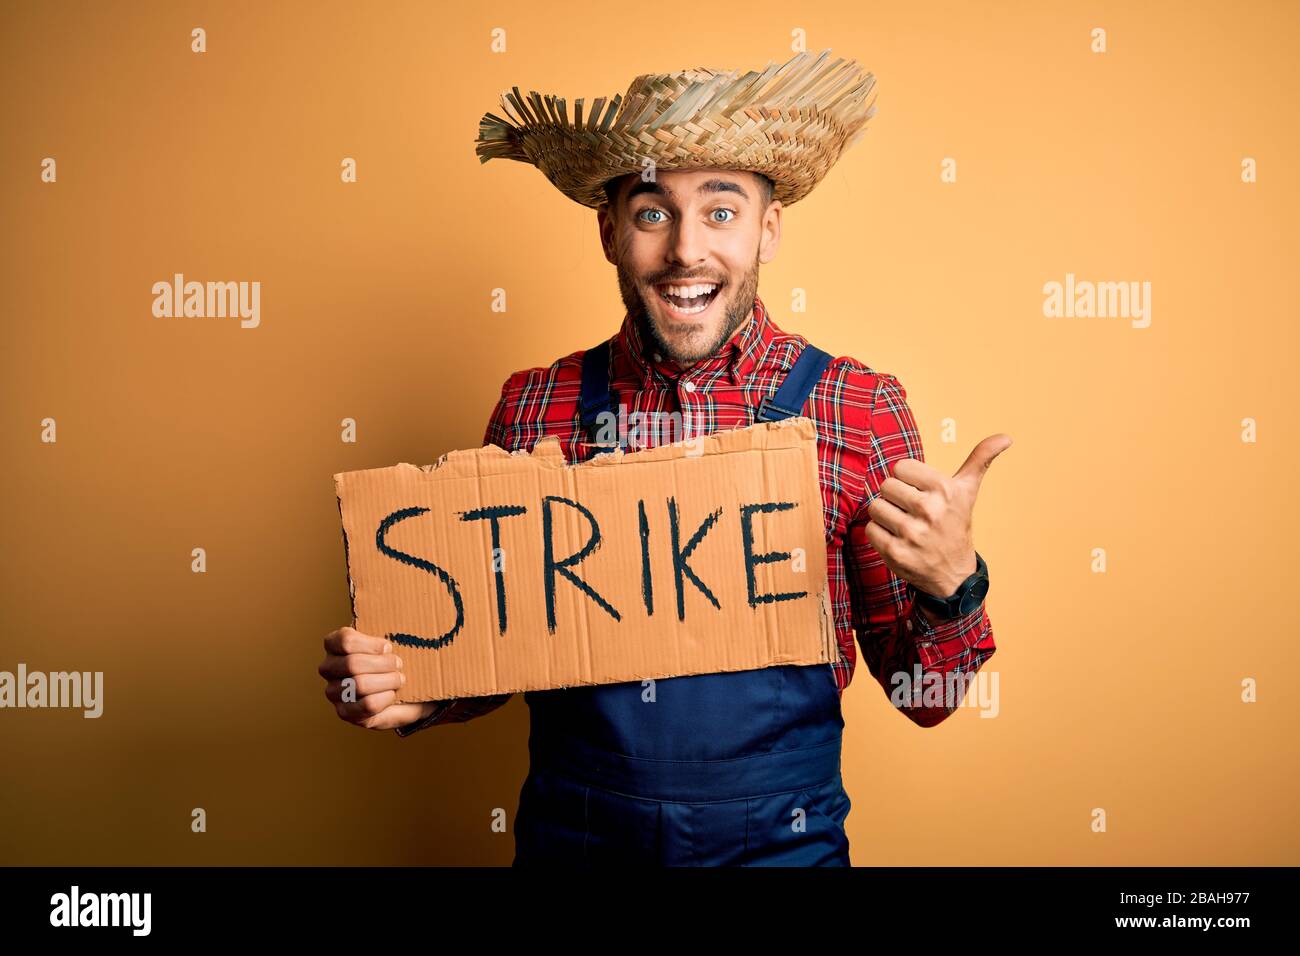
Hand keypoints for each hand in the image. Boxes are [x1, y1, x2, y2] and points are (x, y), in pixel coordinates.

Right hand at [319, 627, 435, 730]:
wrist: (405, 692)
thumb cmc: (393, 662)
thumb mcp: (390, 642)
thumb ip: (389, 630)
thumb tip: (407, 612)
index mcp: (334, 645)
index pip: (344, 640)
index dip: (370, 644)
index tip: (388, 647)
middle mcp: (328, 668)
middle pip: (353, 663)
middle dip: (383, 664)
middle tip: (398, 664)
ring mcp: (334, 692)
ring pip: (360, 684)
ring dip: (387, 681)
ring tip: (398, 679)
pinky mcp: (345, 712)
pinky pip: (367, 705)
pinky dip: (385, 698)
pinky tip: (392, 694)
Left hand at [865, 433, 1011, 598]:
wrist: (954, 574)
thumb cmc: (956, 524)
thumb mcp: (968, 491)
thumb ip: (980, 459)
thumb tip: (1006, 437)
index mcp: (945, 490)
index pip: (901, 467)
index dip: (907, 479)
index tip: (919, 492)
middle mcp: (930, 510)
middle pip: (886, 486)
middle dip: (895, 497)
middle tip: (911, 511)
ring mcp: (912, 533)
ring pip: (876, 507)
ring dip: (885, 516)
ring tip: (903, 524)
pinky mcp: (895, 552)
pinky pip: (870, 529)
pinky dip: (879, 534)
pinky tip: (897, 539)